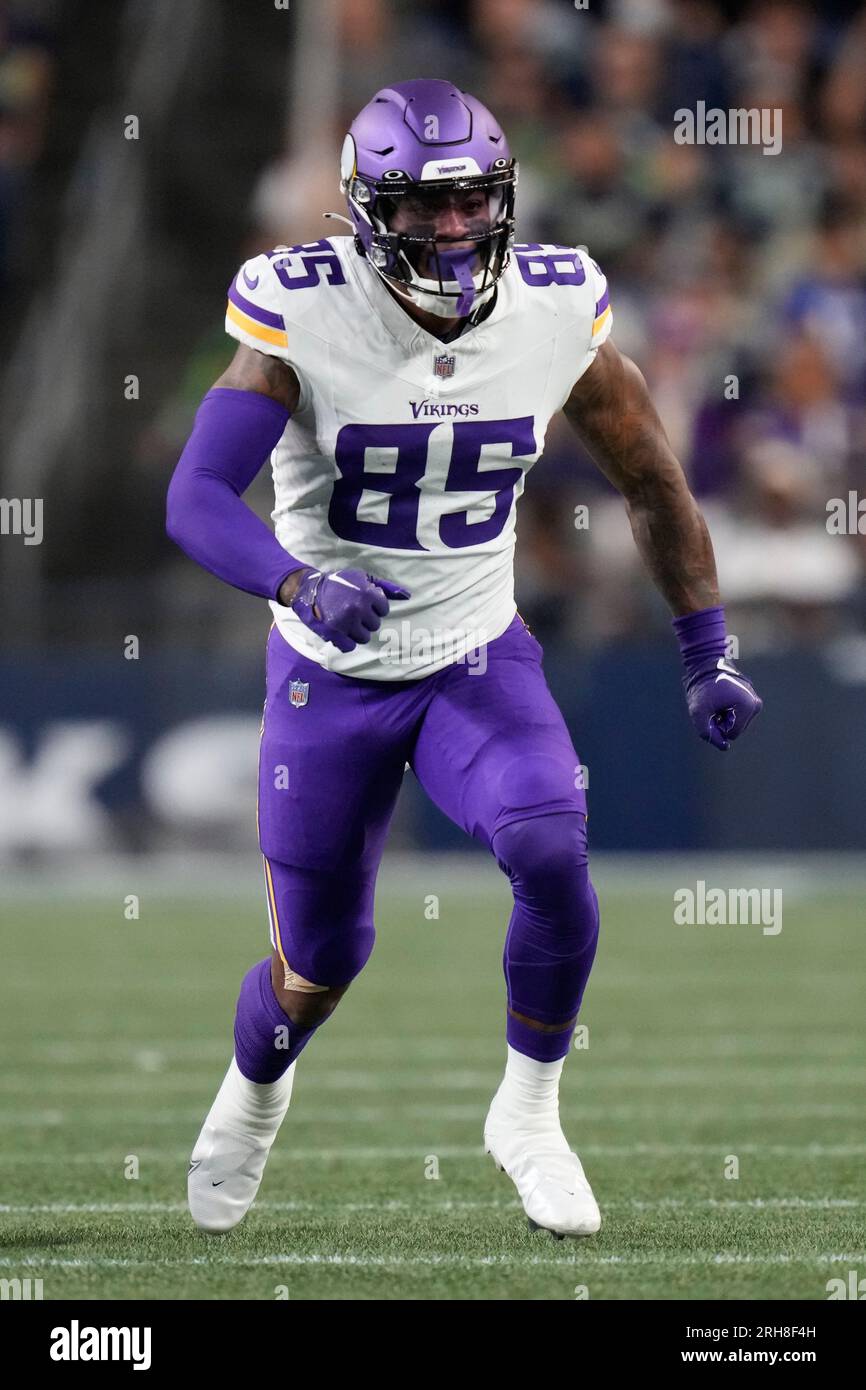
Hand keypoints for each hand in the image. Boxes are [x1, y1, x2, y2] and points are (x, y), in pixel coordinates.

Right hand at [285, 566, 409, 652]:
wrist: (310, 589)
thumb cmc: (339, 582)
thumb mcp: (361, 577)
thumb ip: (384, 586)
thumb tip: (406, 595)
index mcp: (367, 593)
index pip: (384, 610)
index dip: (375, 607)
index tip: (364, 604)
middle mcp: (358, 608)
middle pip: (375, 625)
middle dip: (366, 620)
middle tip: (354, 613)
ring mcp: (346, 622)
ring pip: (364, 637)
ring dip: (357, 632)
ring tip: (348, 623)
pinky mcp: (334, 633)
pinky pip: (350, 646)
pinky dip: (346, 642)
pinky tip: (341, 632)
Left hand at [684, 657, 762, 751]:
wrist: (707, 664)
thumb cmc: (702, 688)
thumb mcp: (699, 712)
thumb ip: (708, 733)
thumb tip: (724, 747)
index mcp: (747, 706)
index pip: (732, 734)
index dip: (717, 727)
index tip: (711, 711)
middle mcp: (755, 704)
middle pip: (737, 729)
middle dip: (722, 722)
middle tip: (712, 706)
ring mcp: (755, 701)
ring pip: (737, 723)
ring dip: (725, 717)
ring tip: (717, 702)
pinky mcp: (751, 699)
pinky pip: (738, 715)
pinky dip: (728, 712)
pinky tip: (722, 700)